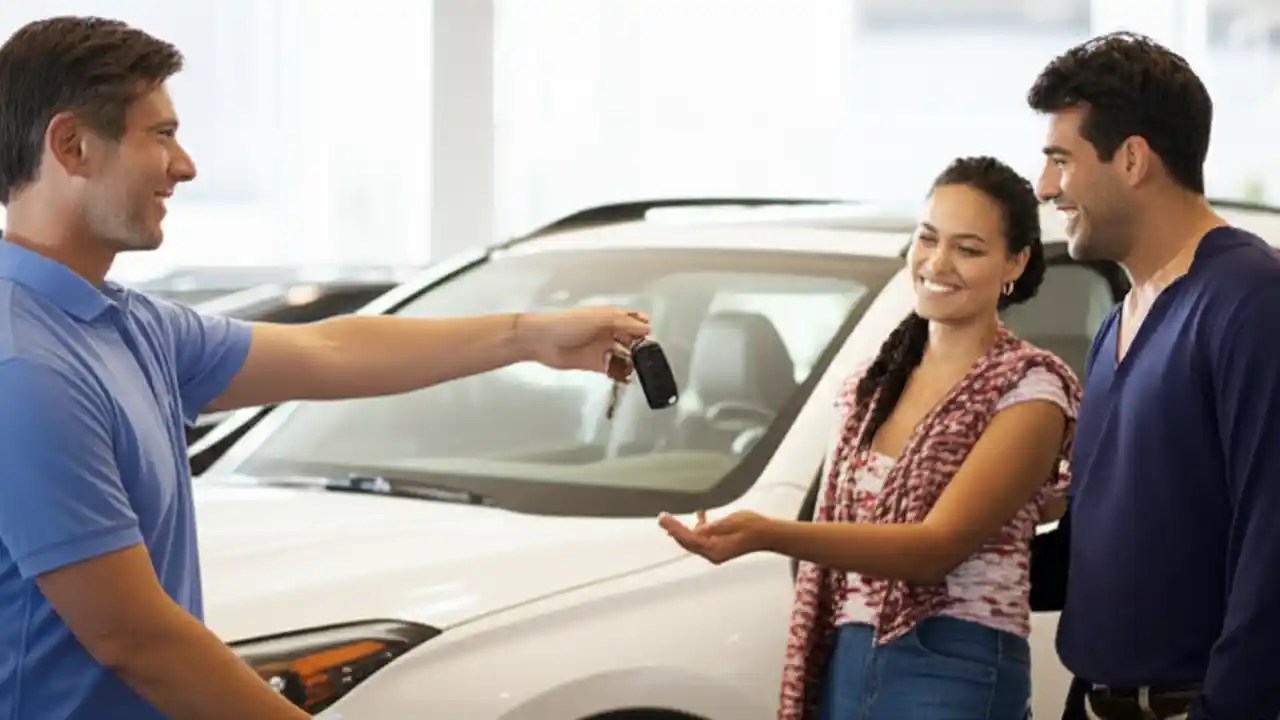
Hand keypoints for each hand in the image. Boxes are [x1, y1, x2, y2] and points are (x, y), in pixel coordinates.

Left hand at [516, 308, 650, 380]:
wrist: (542, 340)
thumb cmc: (567, 323)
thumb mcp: (601, 318)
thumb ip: (625, 323)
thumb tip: (646, 328)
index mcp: (610, 317)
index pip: (635, 321)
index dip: (645, 329)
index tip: (653, 340)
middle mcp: (608, 332)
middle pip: (632, 340)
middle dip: (642, 348)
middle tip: (650, 358)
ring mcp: (602, 349)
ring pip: (625, 356)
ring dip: (634, 363)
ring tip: (641, 370)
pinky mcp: (596, 364)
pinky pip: (614, 370)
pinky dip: (623, 374)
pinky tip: (629, 377)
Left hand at [657, 510, 771, 564]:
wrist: (767, 533)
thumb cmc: (752, 527)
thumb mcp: (731, 522)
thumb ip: (714, 527)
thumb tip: (698, 529)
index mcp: (714, 550)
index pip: (689, 539)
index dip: (675, 528)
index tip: (664, 519)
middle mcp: (712, 553)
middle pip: (688, 541)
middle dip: (674, 530)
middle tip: (662, 517)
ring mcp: (715, 549)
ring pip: (694, 539)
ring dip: (683, 529)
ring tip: (671, 517)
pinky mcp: (719, 544)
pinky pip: (704, 536)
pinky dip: (699, 526)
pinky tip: (699, 513)